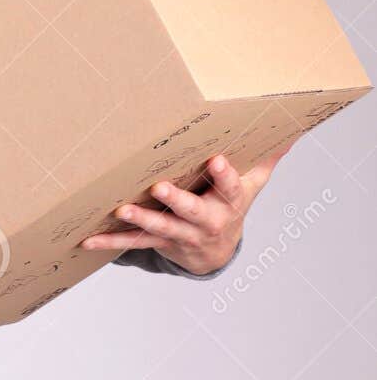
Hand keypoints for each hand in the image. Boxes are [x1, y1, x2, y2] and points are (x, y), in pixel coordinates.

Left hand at [80, 145, 293, 275]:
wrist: (216, 253)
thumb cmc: (230, 205)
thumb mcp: (252, 183)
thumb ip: (265, 155)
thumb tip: (290, 126)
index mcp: (229, 203)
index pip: (231, 188)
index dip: (224, 176)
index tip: (216, 160)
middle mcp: (206, 222)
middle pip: (192, 212)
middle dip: (177, 200)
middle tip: (160, 187)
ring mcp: (181, 235)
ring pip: (161, 228)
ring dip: (141, 220)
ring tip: (122, 209)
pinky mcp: (159, 243)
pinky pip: (134, 243)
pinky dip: (110, 242)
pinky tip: (88, 240)